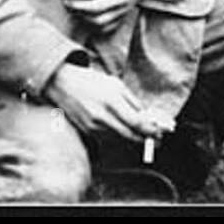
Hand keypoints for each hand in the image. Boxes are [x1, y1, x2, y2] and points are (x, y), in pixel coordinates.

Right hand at [45, 62, 166, 141]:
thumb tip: (148, 117)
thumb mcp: (117, 85)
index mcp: (111, 101)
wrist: (64, 85)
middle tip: (156, 140)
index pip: (135, 122)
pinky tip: (128, 135)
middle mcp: (101, 116)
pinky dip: (120, 139)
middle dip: (145, 139)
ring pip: (119, 139)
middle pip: (128, 135)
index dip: (149, 130)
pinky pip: (108, 139)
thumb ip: (133, 102)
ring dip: (133, 140)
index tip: (159, 132)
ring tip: (145, 137)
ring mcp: (92, 126)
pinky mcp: (86, 131)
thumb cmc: (93, 82)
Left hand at [63, 0, 151, 34]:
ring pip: (100, 20)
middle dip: (77, 5)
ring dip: (82, 16)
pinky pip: (106, 28)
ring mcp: (122, 10)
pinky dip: (93, 26)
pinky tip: (83, 18)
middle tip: (65, 0)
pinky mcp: (121, 17)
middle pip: (96, 7)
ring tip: (72, 8)